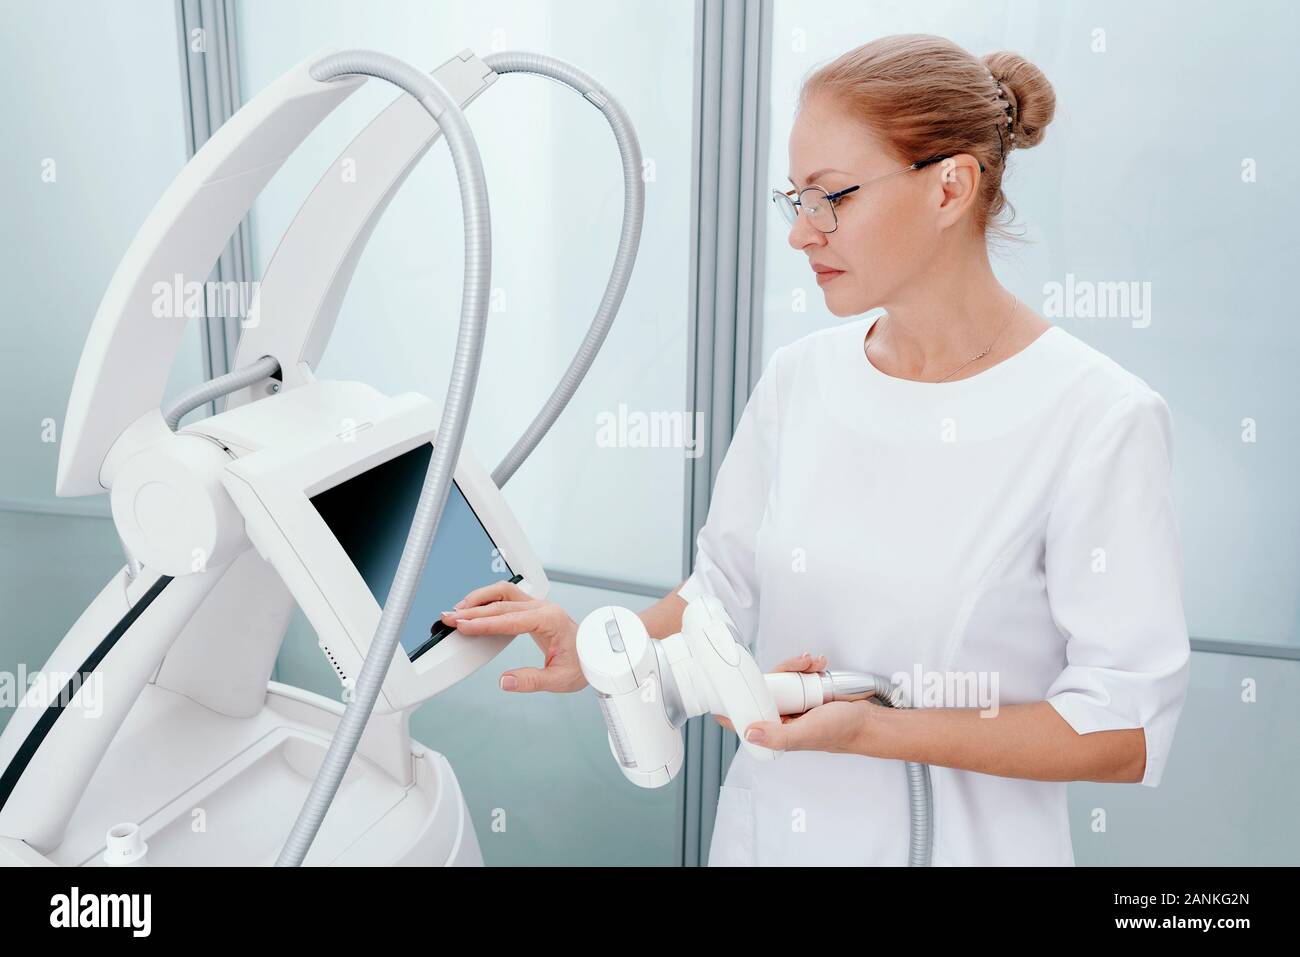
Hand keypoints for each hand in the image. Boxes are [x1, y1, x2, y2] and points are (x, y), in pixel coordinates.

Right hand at [441, 580, 585, 692]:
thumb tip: (505, 682)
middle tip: (449, 618)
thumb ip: (530, 681)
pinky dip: (489, 601)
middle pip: (501, 604)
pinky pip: (508, 598)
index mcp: (549, 620)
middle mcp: (543, 608)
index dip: (483, 623)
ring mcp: (539, 606)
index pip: (509, 619)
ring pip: (503, 594)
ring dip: (479, 600)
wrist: (597, 654)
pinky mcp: (534, 610)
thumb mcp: (558, 680)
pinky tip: (475, 609)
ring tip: (458, 610)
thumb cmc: (583, 664)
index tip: (462, 626)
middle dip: (472, 611)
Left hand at [736, 651, 874, 754]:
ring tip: (811, 664)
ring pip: (782, 678)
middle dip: (777, 673)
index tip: (724, 685)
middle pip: (764, 689)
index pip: (746, 718)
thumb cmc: (842, 731)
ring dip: (796, 666)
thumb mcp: (806, 734)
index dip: (733, 703)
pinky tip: (818, 664)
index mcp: (777, 731)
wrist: (869, 719)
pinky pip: (798, 673)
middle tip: (795, 666)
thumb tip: (749, 732)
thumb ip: (778, 736)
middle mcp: (783, 717)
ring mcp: (795, 703)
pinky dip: (807, 666)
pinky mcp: (807, 691)